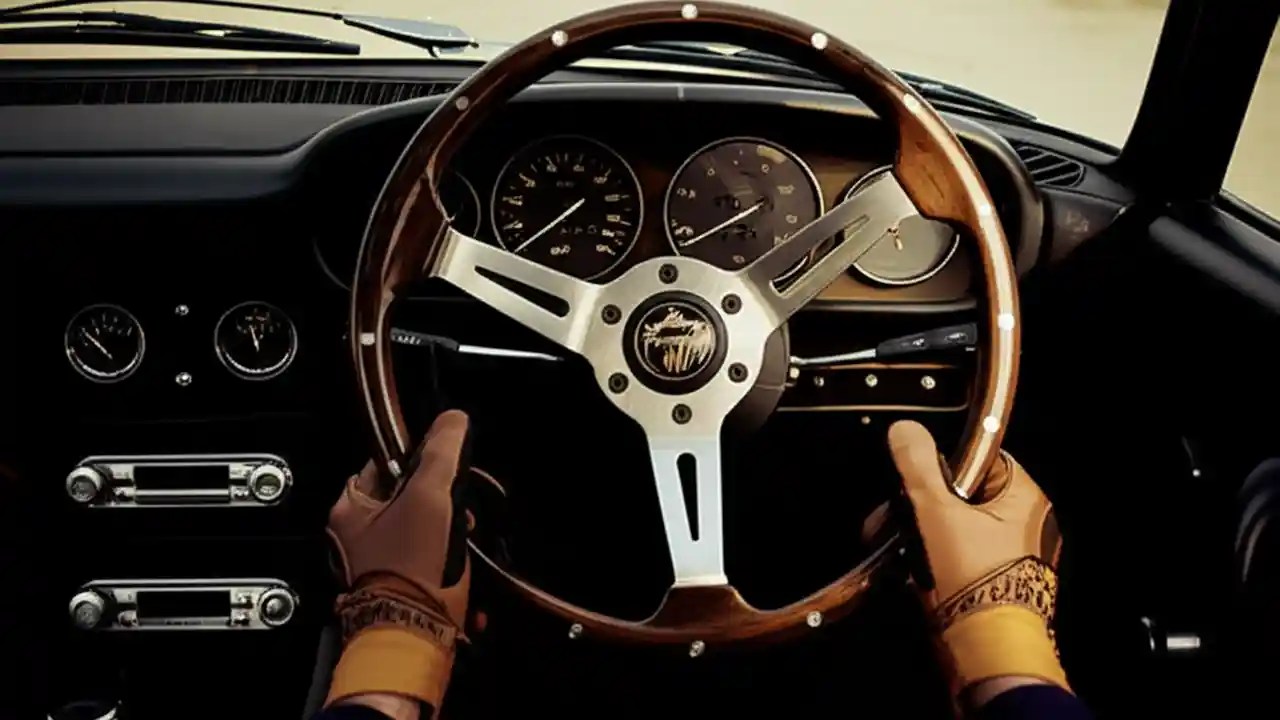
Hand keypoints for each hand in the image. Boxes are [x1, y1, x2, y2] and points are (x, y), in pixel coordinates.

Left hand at [324, 410, 473, 716]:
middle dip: (445, 505)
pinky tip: (461, 573)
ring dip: (453, 537)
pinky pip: (435, 563)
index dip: (421, 460)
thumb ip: (441, 452)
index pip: (386, 461)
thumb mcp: (429, 497)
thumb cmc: (411, 570)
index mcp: (350, 509)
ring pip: (429, 530)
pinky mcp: (405, 590)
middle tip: (457, 517)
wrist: (417, 639)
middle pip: (412, 497)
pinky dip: (453, 565)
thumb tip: (453, 419)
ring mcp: (382, 566)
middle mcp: (358, 537)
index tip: (445, 468)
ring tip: (461, 549)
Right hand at [888, 420, 1067, 701]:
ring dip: (921, 533)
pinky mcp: (992, 583)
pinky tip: (914, 570)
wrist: (983, 653)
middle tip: (897, 516)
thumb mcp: (937, 512)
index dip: (946, 463)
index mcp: (1026, 500)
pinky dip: (931, 560)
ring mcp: (1009, 557)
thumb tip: (906, 431)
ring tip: (901, 549)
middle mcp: (1025, 526)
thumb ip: (918, 467)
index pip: (982, 458)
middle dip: (921, 506)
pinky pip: (955, 556)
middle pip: (962, 494)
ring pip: (954, 527)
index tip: (918, 475)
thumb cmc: (976, 583)